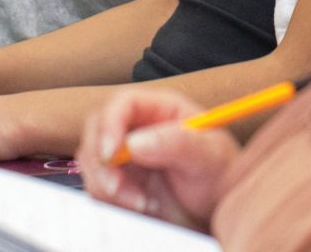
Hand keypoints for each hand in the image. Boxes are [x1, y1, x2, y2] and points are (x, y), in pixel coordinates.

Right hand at [76, 89, 239, 230]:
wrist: (215, 207)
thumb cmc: (218, 174)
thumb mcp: (208, 156)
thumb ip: (177, 144)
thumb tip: (136, 142)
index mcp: (160, 108)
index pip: (123, 103)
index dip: (110, 124)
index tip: (110, 153)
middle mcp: (137, 125)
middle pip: (97, 129)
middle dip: (101, 161)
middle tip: (117, 188)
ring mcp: (125, 152)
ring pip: (92, 159)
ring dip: (107, 185)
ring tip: (143, 203)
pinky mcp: (118, 177)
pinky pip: (97, 184)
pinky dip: (112, 200)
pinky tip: (142, 205)